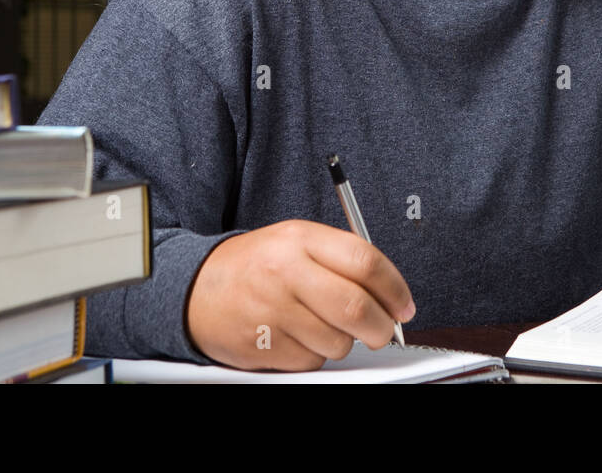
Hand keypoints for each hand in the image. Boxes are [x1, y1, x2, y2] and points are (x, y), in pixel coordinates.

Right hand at [185, 219, 416, 370]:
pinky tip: (296, 336)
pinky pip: (311, 362)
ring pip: (337, 343)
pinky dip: (314, 355)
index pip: (364, 262)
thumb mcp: (297, 242)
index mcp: (300, 239)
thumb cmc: (256, 266)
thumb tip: (391, 294)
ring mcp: (272, 311)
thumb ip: (342, 259)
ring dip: (342, 342)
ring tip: (322, 326)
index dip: (395, 288)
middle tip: (382, 330)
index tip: (404, 306)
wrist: (196, 290)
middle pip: (356, 308)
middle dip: (381, 327)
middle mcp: (286, 273)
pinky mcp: (262, 346)